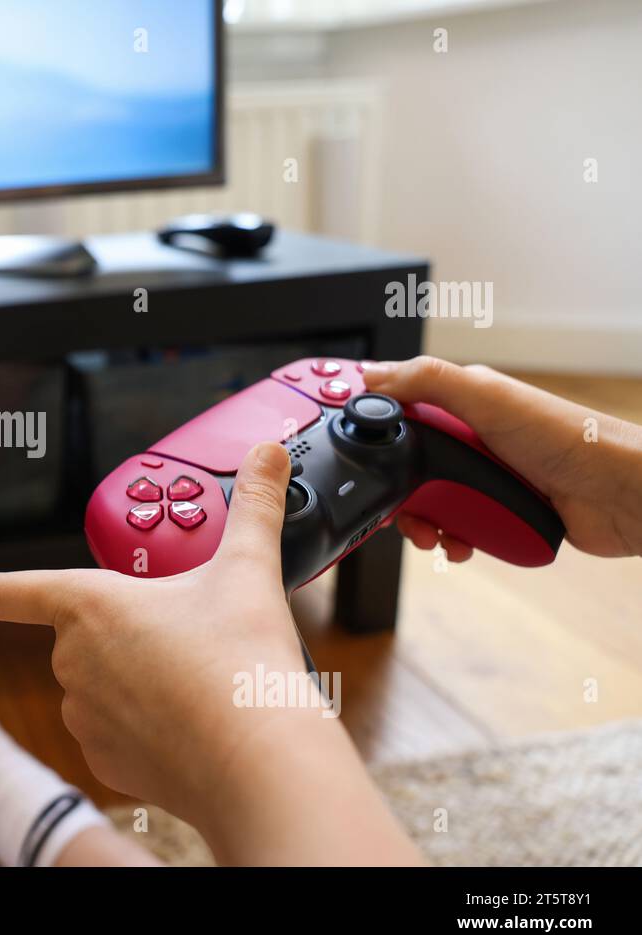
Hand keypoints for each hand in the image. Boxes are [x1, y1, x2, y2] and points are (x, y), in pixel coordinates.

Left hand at [0, 443, 418, 862]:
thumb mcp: (248, 571)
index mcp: (92, 605)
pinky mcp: (105, 761)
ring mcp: (85, 715)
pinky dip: (144, 729)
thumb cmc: (241, 663)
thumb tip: (267, 454)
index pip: (19, 589)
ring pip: (102, 686)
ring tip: (195, 684)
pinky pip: (115, 734)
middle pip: (87, 636)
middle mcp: (74, 661)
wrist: (257, 761)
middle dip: (129, 635)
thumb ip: (254, 507)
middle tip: (188, 639)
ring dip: (136, 682)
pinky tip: (186, 725)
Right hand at [361, 356, 641, 560]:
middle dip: (394, 490)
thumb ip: (427, 381)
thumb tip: (370, 375)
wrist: (622, 495)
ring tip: (433, 532)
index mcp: (460, 403)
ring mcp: (481, 478)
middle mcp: (468, 439)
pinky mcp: (495, 513)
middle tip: (392, 504)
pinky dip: (451, 542)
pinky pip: (454, 531)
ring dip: (421, 523)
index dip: (366, 425)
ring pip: (424, 504)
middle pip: (402, 465)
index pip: (395, 408)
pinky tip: (463, 543)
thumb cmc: (570, 438)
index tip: (337, 439)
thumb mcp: (488, 397)